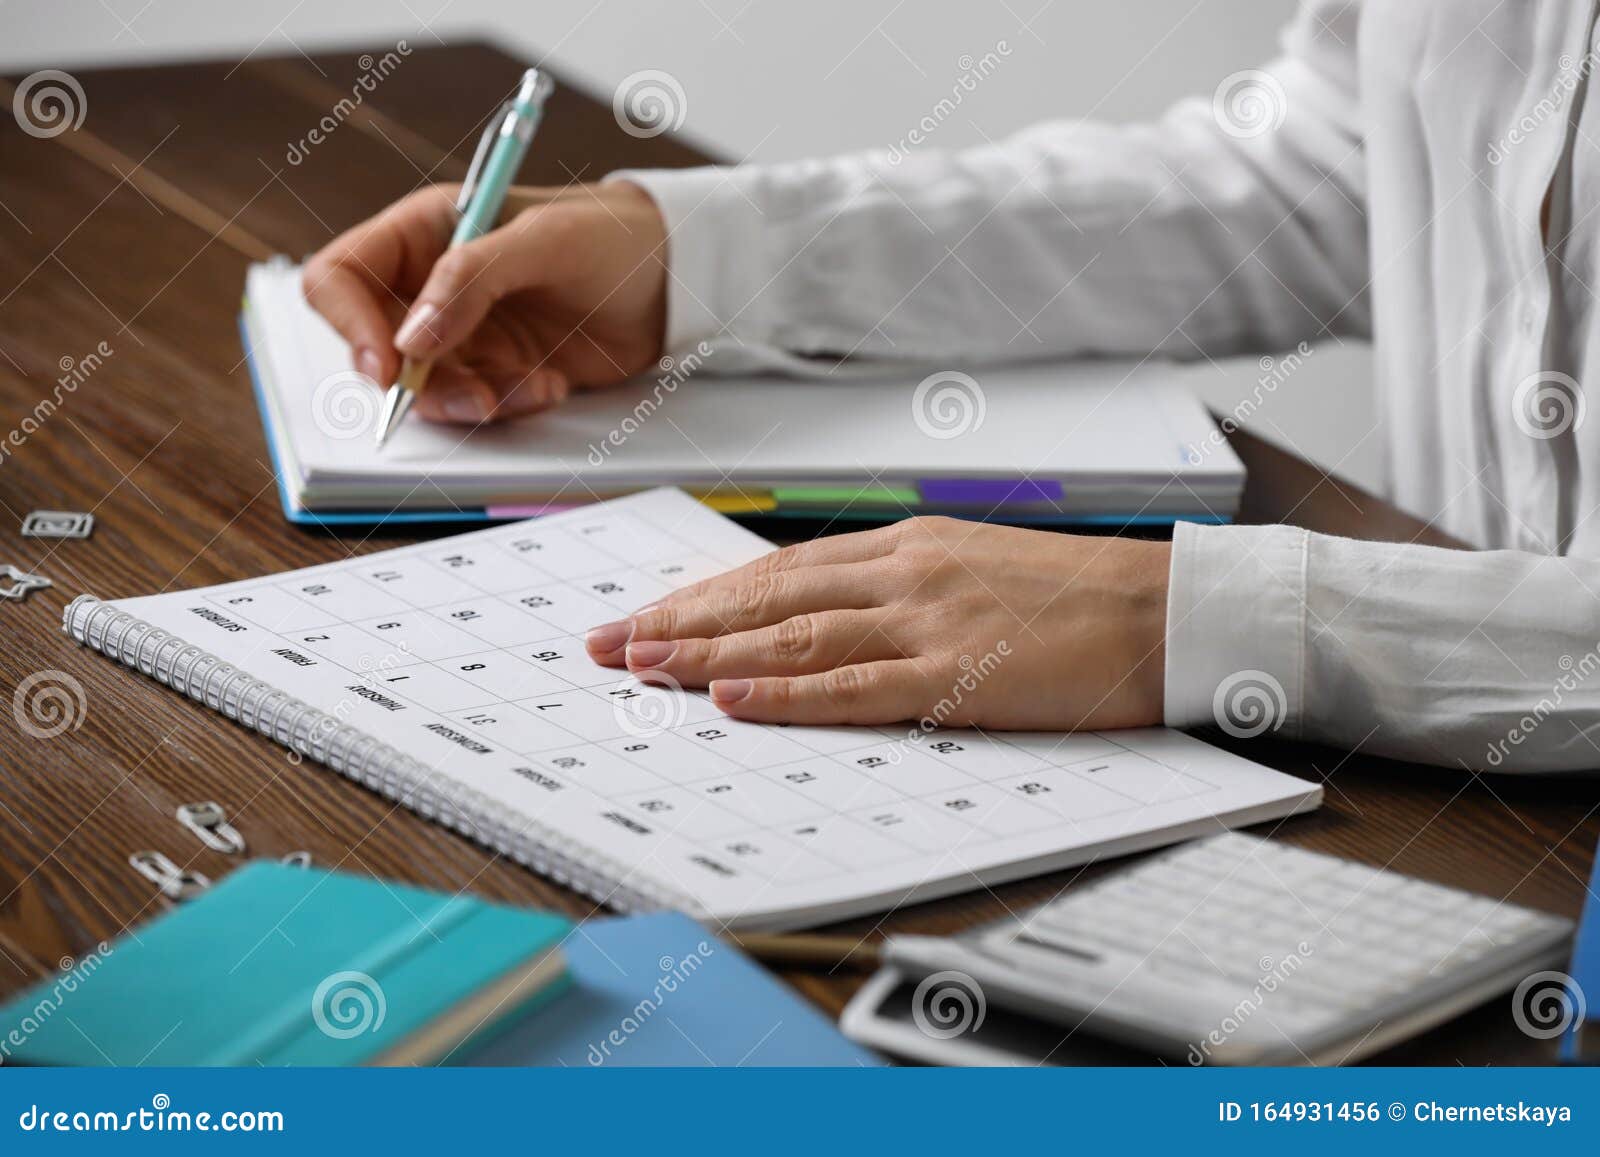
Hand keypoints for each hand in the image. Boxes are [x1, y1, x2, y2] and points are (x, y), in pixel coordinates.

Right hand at [301, 181, 667, 424]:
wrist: (672, 275)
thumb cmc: (609, 233)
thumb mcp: (542, 242)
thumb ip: (470, 280)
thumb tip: (409, 340)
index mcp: (422, 232)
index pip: (340, 278)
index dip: (348, 324)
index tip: (387, 366)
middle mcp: (430, 285)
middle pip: (377, 347)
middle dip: (422, 382)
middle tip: (479, 394)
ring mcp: (463, 333)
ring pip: (427, 389)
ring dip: (472, 401)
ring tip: (530, 388)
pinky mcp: (498, 369)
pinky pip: (478, 405)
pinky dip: (510, 405)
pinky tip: (552, 384)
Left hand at [585, 517, 1170, 728]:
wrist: (1165, 608)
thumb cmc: (1075, 597)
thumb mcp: (972, 570)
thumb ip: (897, 589)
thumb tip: (822, 620)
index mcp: (905, 547)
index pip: (777, 571)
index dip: (704, 596)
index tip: (647, 614)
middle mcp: (902, 573)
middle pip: (766, 597)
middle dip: (679, 621)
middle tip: (609, 642)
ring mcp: (927, 621)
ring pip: (794, 638)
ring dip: (710, 656)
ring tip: (643, 667)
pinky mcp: (959, 674)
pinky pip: (855, 686)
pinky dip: (787, 695)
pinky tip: (732, 701)